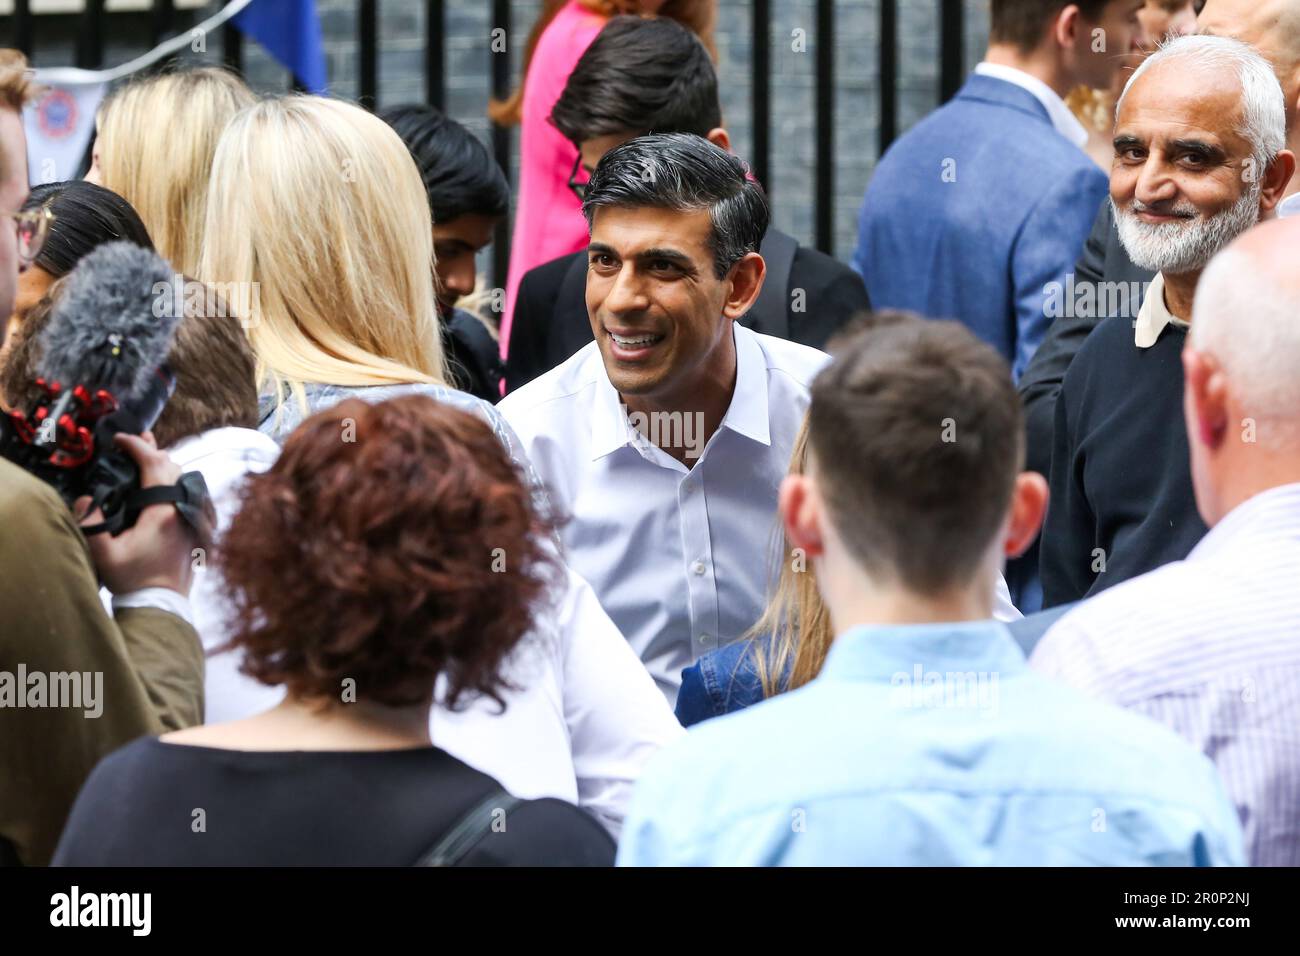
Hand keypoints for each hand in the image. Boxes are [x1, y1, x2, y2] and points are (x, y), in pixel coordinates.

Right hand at [77, 432, 196, 596]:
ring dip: (163, 464)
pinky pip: (187, 492)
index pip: (154, 465)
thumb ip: (92, 525)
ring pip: (182, 478)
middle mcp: (183, 509)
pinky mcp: (195, 525)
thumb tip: (86, 498)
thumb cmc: (134, 579)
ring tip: (146, 455)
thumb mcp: (105, 555)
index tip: (120, 439)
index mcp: (163, 511)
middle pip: (171, 466)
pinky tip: (161, 481)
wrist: (162, 602)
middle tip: (132, 441)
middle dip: (151, 450)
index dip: (137, 446)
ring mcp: (192, 517)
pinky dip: (173, 480)